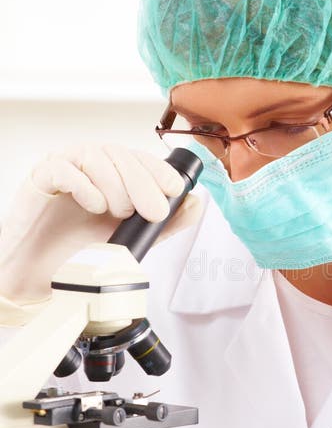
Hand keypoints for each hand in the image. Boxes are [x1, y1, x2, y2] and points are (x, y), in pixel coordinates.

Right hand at [0, 143, 203, 307]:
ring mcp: (64, 167)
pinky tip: (94, 205)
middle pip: (121, 155)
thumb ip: (163, 224)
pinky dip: (85, 185)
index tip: (175, 190)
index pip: (140, 158)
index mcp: (112, 174)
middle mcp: (89, 165)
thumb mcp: (130, 237)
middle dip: (143, 183)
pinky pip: (64, 168)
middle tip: (153, 211)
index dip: (160, 170)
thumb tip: (195, 205)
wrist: (40, 272)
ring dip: (116, 185)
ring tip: (118, 213)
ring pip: (96, 156)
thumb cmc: (79, 250)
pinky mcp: (40, 178)